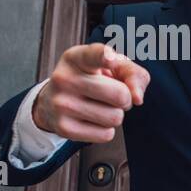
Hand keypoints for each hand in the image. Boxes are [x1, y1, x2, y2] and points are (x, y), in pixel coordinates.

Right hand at [32, 43, 149, 142]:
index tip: (110, 59)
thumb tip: (138, 98)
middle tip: (110, 95)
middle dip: (124, 98)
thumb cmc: (92, 80)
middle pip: (120, 95)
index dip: (105, 57)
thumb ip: (133, 74)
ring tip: (97, 106)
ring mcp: (60, 104)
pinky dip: (105, 130)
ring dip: (114, 114)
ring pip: (115, 117)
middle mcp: (64, 78)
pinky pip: (106, 135)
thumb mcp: (112, 67)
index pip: (94, 55)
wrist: (53, 102)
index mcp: (76, 58)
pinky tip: (90, 119)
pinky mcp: (63, 128)